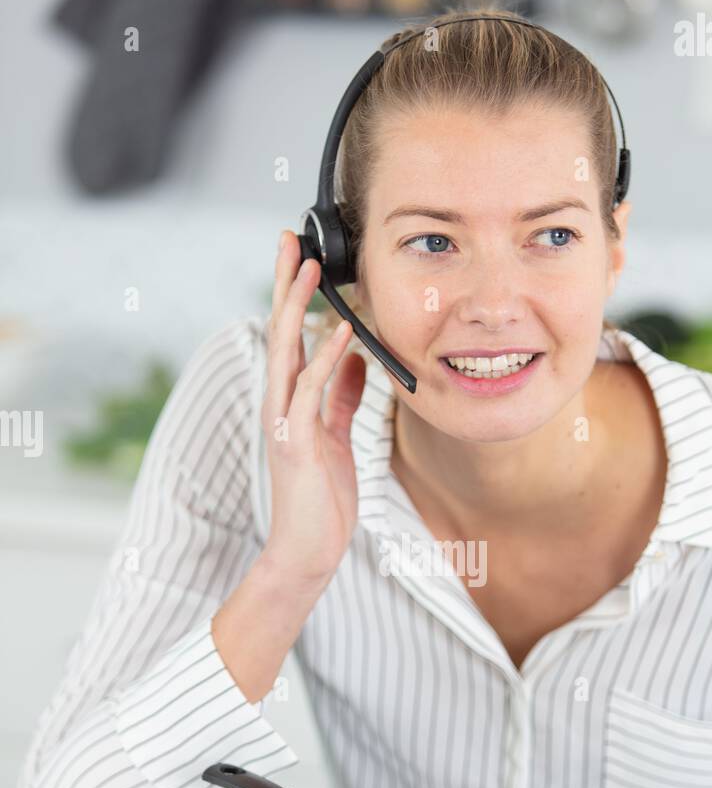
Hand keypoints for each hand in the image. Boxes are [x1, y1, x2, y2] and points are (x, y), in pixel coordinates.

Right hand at [261, 229, 366, 588]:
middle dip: (284, 283)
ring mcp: (283, 421)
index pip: (287, 335)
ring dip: (297, 307)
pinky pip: (311, 392)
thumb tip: (356, 358)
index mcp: (288, 401)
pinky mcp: (297, 442)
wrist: (307, 549)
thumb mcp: (335, 438)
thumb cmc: (320, 499)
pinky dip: (325, 359)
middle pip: (278, 329)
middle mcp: (279, 404)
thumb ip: (342, 397)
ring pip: (285, 352)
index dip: (291, 295)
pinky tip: (340, 332)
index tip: (299, 255)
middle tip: (289, 238)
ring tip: (310, 268)